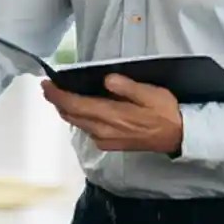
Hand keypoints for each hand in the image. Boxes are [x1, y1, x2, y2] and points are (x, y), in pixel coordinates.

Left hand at [41, 74, 183, 154]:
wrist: (177, 136)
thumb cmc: (164, 111)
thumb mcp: (150, 93)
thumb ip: (126, 87)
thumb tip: (106, 80)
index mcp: (111, 115)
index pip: (75, 105)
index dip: (57, 95)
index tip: (46, 84)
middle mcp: (103, 130)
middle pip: (71, 115)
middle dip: (57, 101)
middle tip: (49, 86)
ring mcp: (105, 139)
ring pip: (77, 123)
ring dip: (66, 109)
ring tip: (61, 94)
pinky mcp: (109, 144)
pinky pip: (86, 129)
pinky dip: (78, 118)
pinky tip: (81, 108)